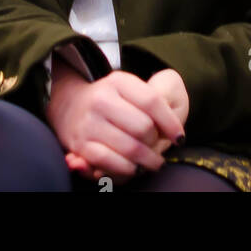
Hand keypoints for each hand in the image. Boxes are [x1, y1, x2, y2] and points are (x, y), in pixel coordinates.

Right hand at [48, 64, 187, 183]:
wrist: (70, 107)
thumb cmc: (112, 101)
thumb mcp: (130, 90)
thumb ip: (153, 103)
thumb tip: (175, 131)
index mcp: (118, 81)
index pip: (152, 101)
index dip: (170, 122)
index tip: (179, 137)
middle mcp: (101, 99)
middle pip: (143, 127)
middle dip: (156, 142)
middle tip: (158, 148)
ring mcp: (89, 123)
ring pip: (130, 148)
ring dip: (147, 161)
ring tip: (154, 162)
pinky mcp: (81, 145)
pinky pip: (111, 163)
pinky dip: (127, 169)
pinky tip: (134, 167)